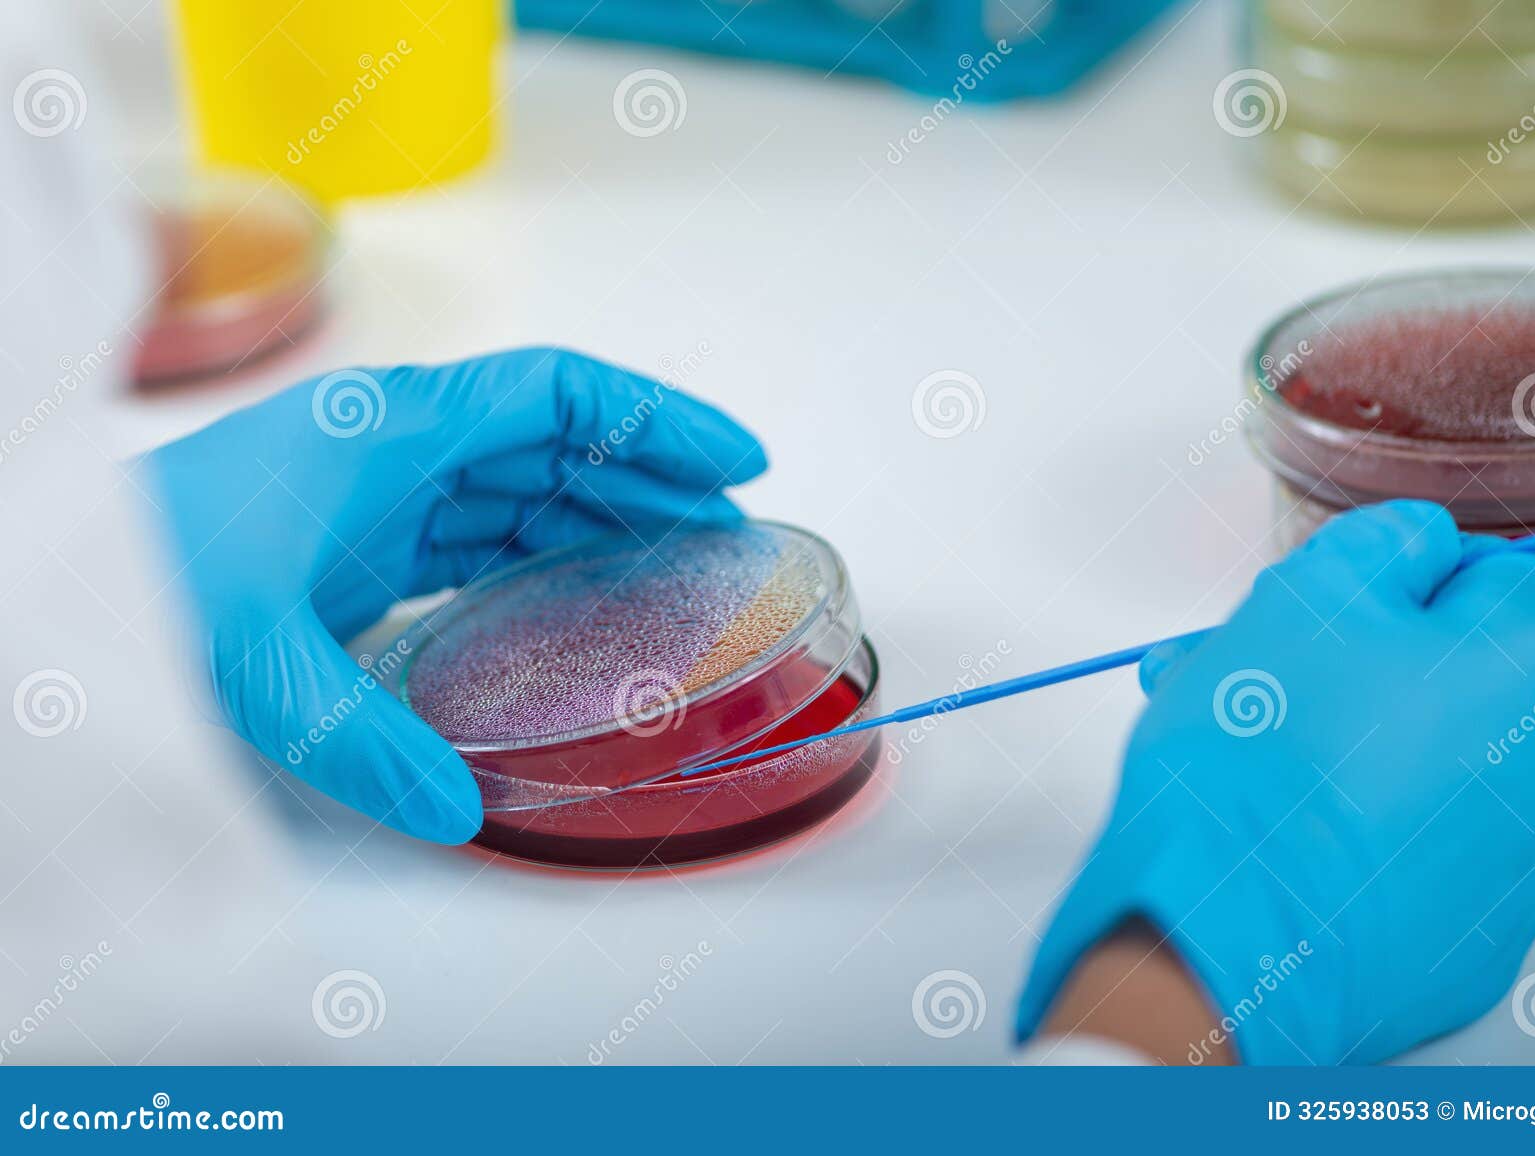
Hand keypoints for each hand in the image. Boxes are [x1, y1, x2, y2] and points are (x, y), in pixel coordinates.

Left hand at [144, 347, 765, 843]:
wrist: (66, 586)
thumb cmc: (149, 583)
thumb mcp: (255, 666)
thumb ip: (363, 741)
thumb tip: (462, 814)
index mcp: (390, 432)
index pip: (554, 393)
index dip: (655, 417)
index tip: (733, 461)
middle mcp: (398, 445)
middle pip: (556, 435)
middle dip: (651, 469)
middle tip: (730, 525)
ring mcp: (384, 488)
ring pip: (525, 479)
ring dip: (607, 506)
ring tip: (683, 552)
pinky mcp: (370, 536)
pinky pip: (486, 524)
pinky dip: (548, 543)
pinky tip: (583, 579)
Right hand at [1017, 501, 1534, 1063]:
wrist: (1217, 940)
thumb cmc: (1256, 766)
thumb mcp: (1304, 595)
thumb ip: (1382, 543)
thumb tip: (1418, 546)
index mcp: (1526, 670)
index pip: (1486, 574)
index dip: (1390, 580)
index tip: (1317, 609)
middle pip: (1453, 680)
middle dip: (1353, 666)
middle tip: (1252, 679)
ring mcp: (1514, 874)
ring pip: (1429, 769)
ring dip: (1346, 747)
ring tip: (1241, 760)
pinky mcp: (1465, 947)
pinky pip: (1414, 858)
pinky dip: (1357, 837)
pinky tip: (1281, 837)